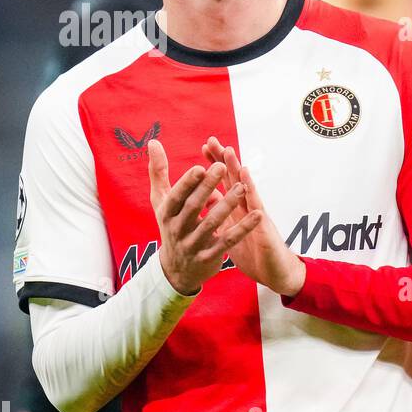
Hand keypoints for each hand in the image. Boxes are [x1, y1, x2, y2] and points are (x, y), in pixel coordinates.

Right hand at [148, 139, 260, 295]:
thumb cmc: (171, 225)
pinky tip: (259, 215)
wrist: (176, 270)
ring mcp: (194, 244)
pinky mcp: (210, 256)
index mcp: (167, 213)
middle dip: (207, 186)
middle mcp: (178, 228)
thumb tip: (153, 141)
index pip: (176, 196)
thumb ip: (158, 172)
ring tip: (242, 187)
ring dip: (227, 204)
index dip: (188, 182)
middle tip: (222, 166)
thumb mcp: (161, 201)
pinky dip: (243, 228)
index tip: (201, 166)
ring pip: (212, 223)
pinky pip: (228, 241)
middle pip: (193, 206)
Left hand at [201, 136, 305, 296]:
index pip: (225, 183)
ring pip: (245, 188)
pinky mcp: (263, 227)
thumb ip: (223, 216)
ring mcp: (257, 215)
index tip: (204, 148)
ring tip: (228, 152)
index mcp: (238, 211)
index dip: (214, 166)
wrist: (276, 275)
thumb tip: (210, 201)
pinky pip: (256, 207)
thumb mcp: (233, 234)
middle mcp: (248, 208)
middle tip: (211, 140)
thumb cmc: (256, 255)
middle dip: (222, 160)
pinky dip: (250, 190)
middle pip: (234, 179)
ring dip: (237, 169)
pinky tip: (245, 177)